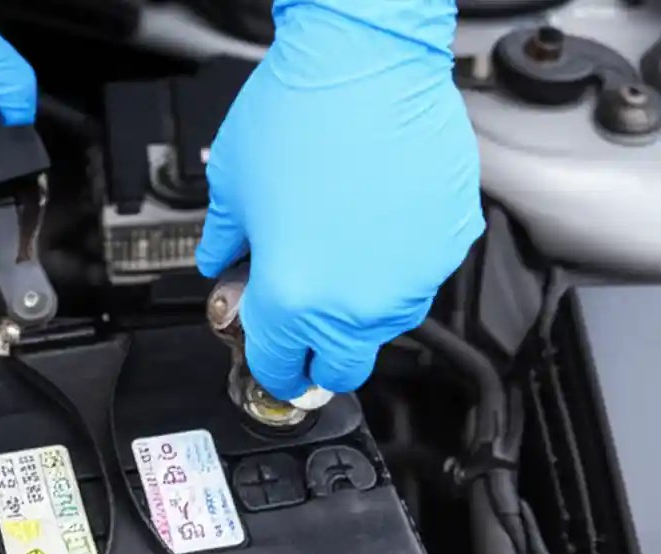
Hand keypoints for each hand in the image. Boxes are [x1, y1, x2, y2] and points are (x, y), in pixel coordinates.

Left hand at [195, 0, 484, 400]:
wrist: (366, 64)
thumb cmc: (297, 116)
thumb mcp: (231, 188)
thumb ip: (225, 243)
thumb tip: (223, 262)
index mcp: (294, 297)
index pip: (281, 368)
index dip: (272, 370)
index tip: (274, 367)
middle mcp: (357, 301)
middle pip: (342, 369)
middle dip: (319, 359)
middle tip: (305, 332)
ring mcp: (411, 276)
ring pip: (386, 324)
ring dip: (360, 311)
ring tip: (338, 257)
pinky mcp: (448, 244)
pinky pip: (419, 276)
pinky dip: (396, 265)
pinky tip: (373, 223)